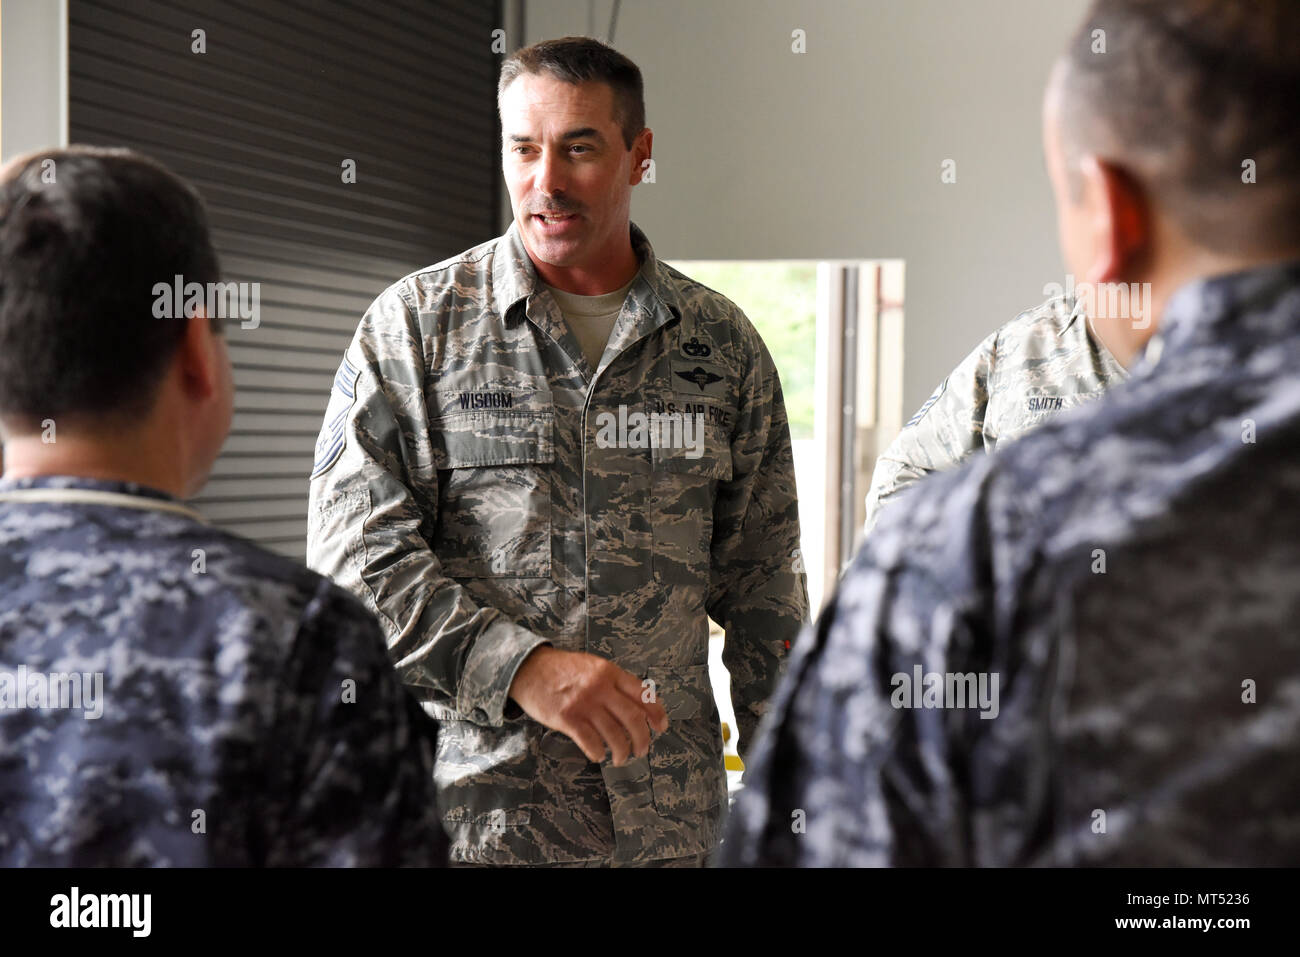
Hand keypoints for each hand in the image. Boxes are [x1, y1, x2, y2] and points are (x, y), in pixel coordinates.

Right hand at [508, 646, 668, 765]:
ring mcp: (584, 703)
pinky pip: (591, 742)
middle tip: (642, 750)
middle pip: (633, 719)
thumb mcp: (593, 666)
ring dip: (622, 751)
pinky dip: (598, 753)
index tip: (661, 727)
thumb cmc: (562, 669)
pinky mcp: (567, 718)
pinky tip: (598, 754)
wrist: (529, 668)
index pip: (643, 694)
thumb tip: (638, 705)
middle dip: (642, 739)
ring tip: (620, 758)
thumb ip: (613, 683)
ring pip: (614, 735)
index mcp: (610, 672)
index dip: (657, 713)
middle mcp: (600, 687)